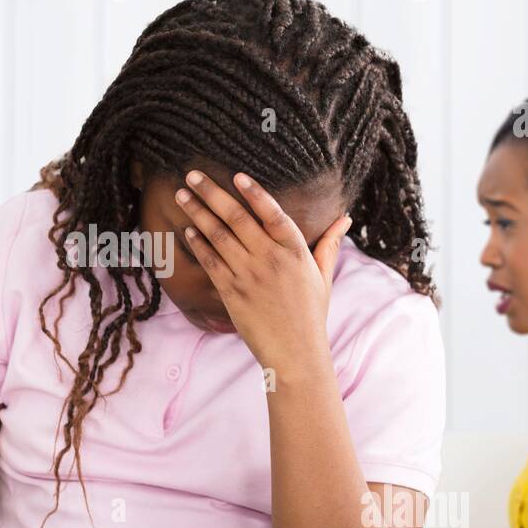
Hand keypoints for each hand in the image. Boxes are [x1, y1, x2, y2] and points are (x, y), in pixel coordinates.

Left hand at [176, 169, 351, 366]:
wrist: (294, 354)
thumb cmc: (310, 314)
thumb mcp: (324, 276)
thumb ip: (330, 243)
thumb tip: (346, 218)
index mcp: (295, 251)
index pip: (273, 213)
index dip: (255, 193)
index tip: (237, 175)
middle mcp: (271, 259)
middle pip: (237, 218)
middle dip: (212, 193)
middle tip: (193, 174)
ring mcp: (249, 275)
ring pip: (219, 236)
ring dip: (198, 212)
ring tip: (182, 194)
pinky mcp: (231, 292)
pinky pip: (211, 262)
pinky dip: (199, 243)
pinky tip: (188, 228)